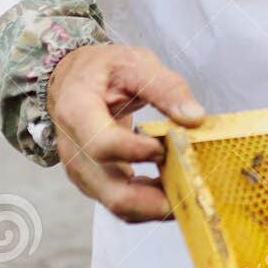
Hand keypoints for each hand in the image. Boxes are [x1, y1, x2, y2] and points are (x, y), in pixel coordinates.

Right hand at [47, 44, 204, 221]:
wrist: (73, 80)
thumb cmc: (104, 69)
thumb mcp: (136, 63)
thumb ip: (166, 87)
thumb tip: (194, 118)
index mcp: (77, 111)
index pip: (102, 145)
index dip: (138, 152)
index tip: (167, 146)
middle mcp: (74, 149)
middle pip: (111, 191)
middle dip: (155, 200)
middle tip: (192, 191)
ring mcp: (81, 170)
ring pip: (118, 205)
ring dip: (156, 205)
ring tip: (189, 190)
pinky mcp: (93, 182)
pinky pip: (121, 202)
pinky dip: (149, 203)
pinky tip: (174, 186)